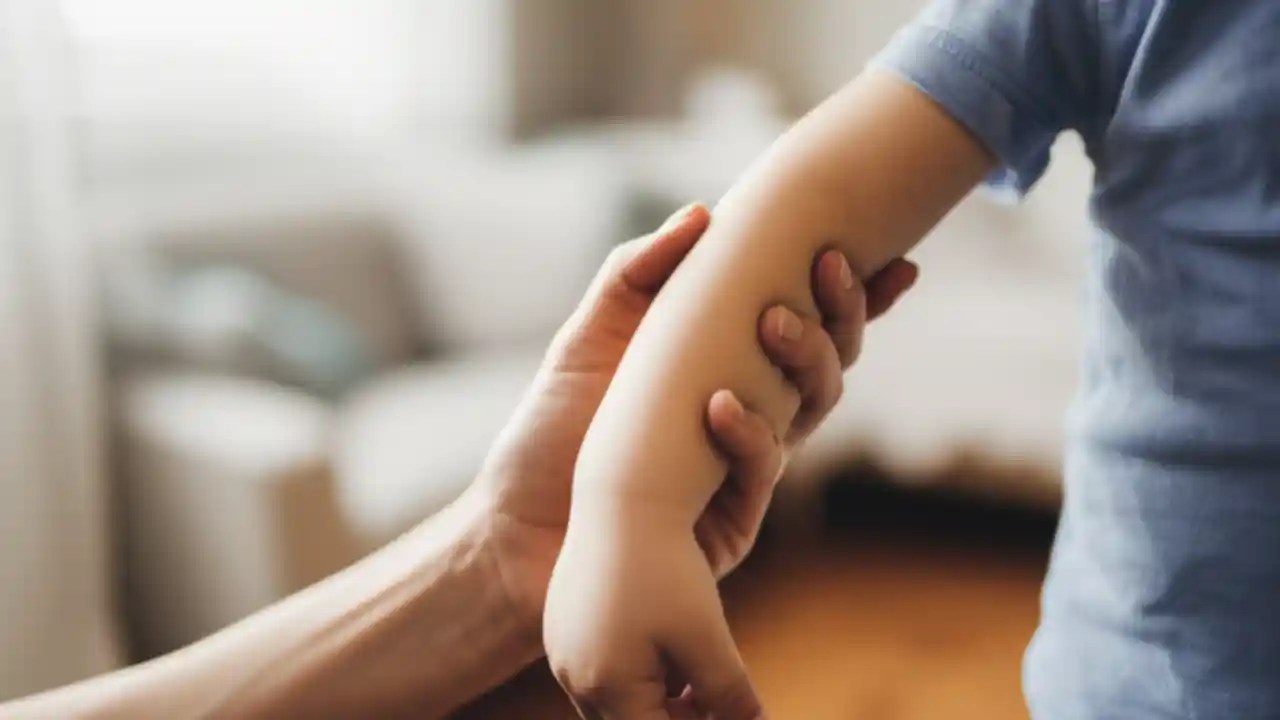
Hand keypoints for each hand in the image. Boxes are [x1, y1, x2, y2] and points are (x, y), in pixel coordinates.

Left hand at [474, 204, 915, 639]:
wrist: (518, 528)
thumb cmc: (554, 428)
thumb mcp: (589, 335)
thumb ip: (638, 273)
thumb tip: (701, 213)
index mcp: (726, 361)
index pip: (806, 320)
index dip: (856, 294)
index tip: (892, 257)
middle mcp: (748, 408)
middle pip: (826, 357)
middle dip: (841, 311)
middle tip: (825, 266)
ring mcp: (744, 463)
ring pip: (811, 407)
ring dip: (806, 357)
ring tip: (773, 322)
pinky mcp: (732, 515)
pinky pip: (761, 468)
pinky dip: (750, 432)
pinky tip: (720, 405)